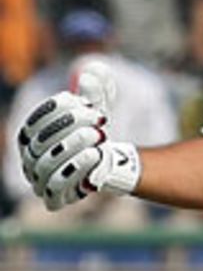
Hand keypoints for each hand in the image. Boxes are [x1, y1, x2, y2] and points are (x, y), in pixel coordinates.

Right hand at [17, 90, 139, 209]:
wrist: (106, 168)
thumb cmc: (94, 136)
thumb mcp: (97, 111)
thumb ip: (96, 92)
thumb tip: (91, 73)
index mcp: (30, 134)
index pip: (37, 119)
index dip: (60, 109)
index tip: (87, 102)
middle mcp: (28, 157)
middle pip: (42, 140)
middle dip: (72, 128)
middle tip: (100, 121)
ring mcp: (38, 179)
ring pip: (47, 162)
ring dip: (74, 148)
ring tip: (100, 139)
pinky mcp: (52, 198)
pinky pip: (56, 186)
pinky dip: (75, 170)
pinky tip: (95, 157)